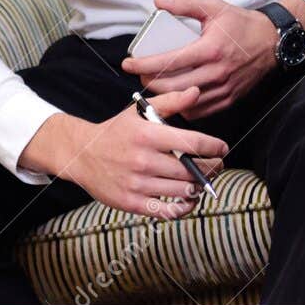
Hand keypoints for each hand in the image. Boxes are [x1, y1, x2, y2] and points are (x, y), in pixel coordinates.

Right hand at [20, 87, 226, 217]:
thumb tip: (196, 92)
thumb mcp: (139, 112)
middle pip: (191, 169)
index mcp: (147, 135)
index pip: (191, 142)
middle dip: (212, 168)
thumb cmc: (115, 132)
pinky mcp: (132, 203)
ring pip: (182, 191)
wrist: (81, 155)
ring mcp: (137, 183)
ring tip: (204, 180)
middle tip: (218, 165)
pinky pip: (167, 212)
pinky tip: (189, 200)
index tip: (222, 148)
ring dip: (200, 187)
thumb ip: (170, 101)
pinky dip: (184, 208)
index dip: (214, 147)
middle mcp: (143, 160)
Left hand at [120, 0, 278, 118]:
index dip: (143, 65)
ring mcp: (223, 89)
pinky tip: (176, 95)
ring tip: (154, 85)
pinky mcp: (228, 99)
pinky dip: (184, 105)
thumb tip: (158, 2)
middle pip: (172, 86)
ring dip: (164, 96)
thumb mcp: (214, 7)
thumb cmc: (243, 25)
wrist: (272, 42)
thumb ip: (184, 5)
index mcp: (210, 49)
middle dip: (149, 82)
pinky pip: (199, 110)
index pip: (169, 62)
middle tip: (140, 74)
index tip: (128, 64)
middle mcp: (216, 72)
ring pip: (184, 101)